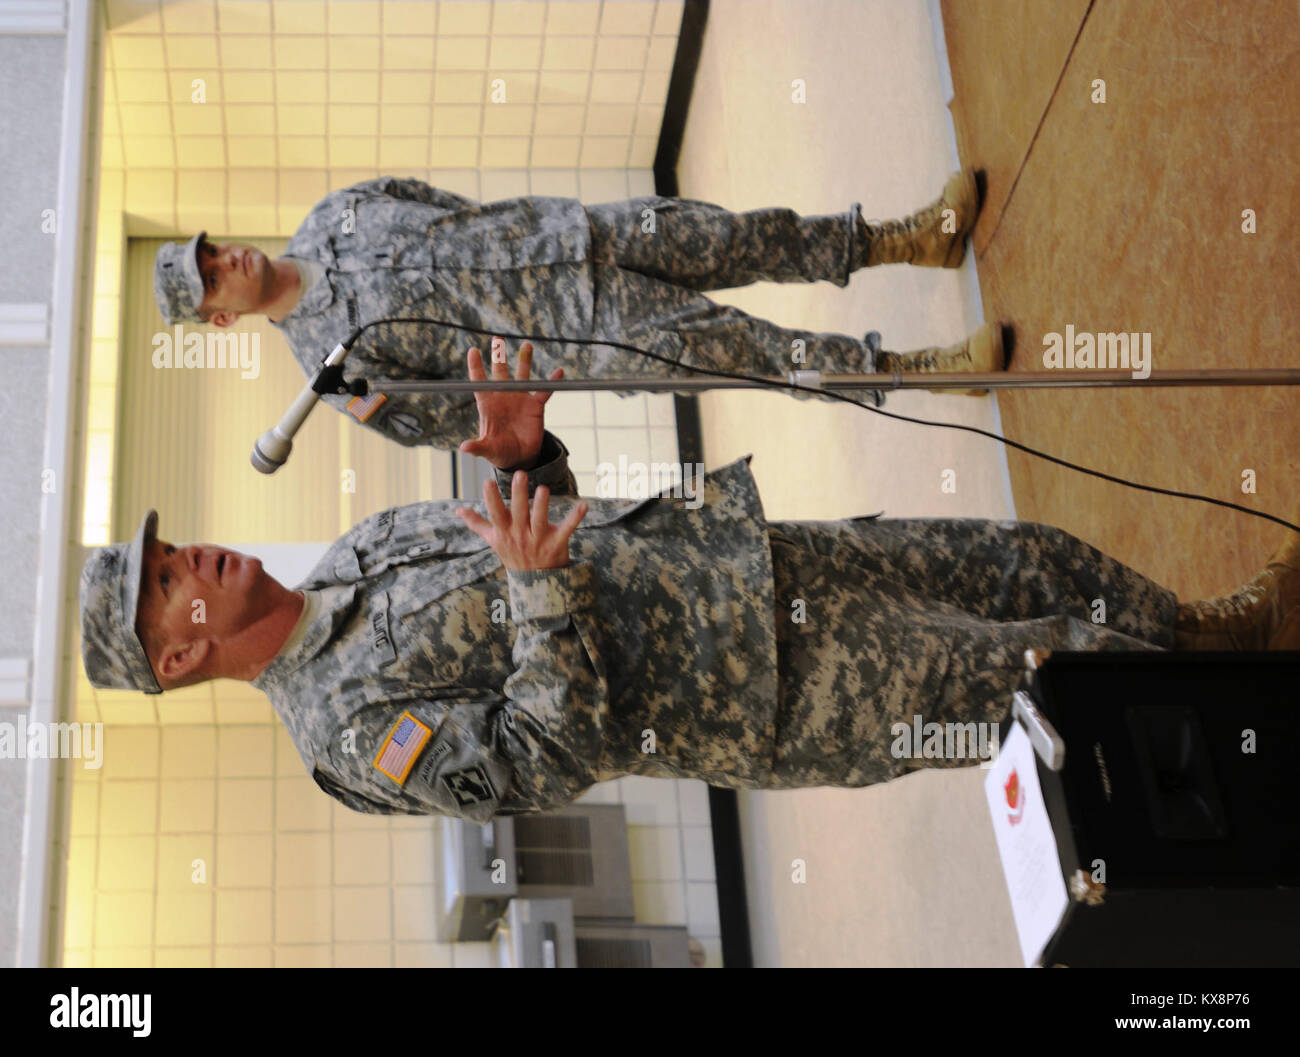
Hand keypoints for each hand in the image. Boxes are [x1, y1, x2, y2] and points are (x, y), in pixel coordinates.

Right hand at [455, 471, 588, 571]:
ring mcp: (539, 540)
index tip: (487, 481)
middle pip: (519, 512)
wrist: (535, 582)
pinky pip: (567, 529)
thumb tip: (457, 510)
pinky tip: (583, 505)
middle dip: (518, 494)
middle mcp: (520, 534)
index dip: (491, 499)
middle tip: (520, 475)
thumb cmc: (513, 554)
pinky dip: (576, 518)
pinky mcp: (557, 543)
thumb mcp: (494, 540)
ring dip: (542, 505)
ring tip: (543, 489)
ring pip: (540, 520)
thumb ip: (477, 524)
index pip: (496, 513)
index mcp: (505, 531)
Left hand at [459, 336, 562, 470]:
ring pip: (522, 374)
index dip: (476, 367)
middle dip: (499, 355)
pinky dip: (551, 382)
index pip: (479, 382)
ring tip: (526, 345)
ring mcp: (520, 398)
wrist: (520, 457)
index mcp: (488, 404)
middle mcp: (503, 396)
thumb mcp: (487, 450)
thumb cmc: (499, 451)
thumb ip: (477, 447)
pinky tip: (558, 372)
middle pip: (500, 371)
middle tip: (498, 338)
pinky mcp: (536, 406)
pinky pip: (544, 391)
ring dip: (524, 360)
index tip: (473, 351)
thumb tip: (464, 447)